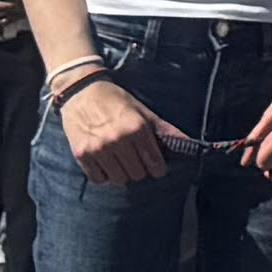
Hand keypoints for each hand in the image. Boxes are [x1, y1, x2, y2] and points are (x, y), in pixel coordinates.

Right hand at [56, 72, 173, 185]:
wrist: (81, 91)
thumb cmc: (117, 101)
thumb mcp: (144, 112)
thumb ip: (165, 130)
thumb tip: (190, 145)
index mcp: (137, 127)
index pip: (155, 164)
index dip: (158, 168)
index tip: (156, 167)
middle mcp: (118, 139)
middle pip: (137, 174)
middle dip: (139, 169)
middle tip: (135, 158)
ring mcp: (98, 148)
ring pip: (119, 179)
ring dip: (122, 173)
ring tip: (119, 159)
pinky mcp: (81, 154)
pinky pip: (99, 179)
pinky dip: (104, 174)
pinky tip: (105, 161)